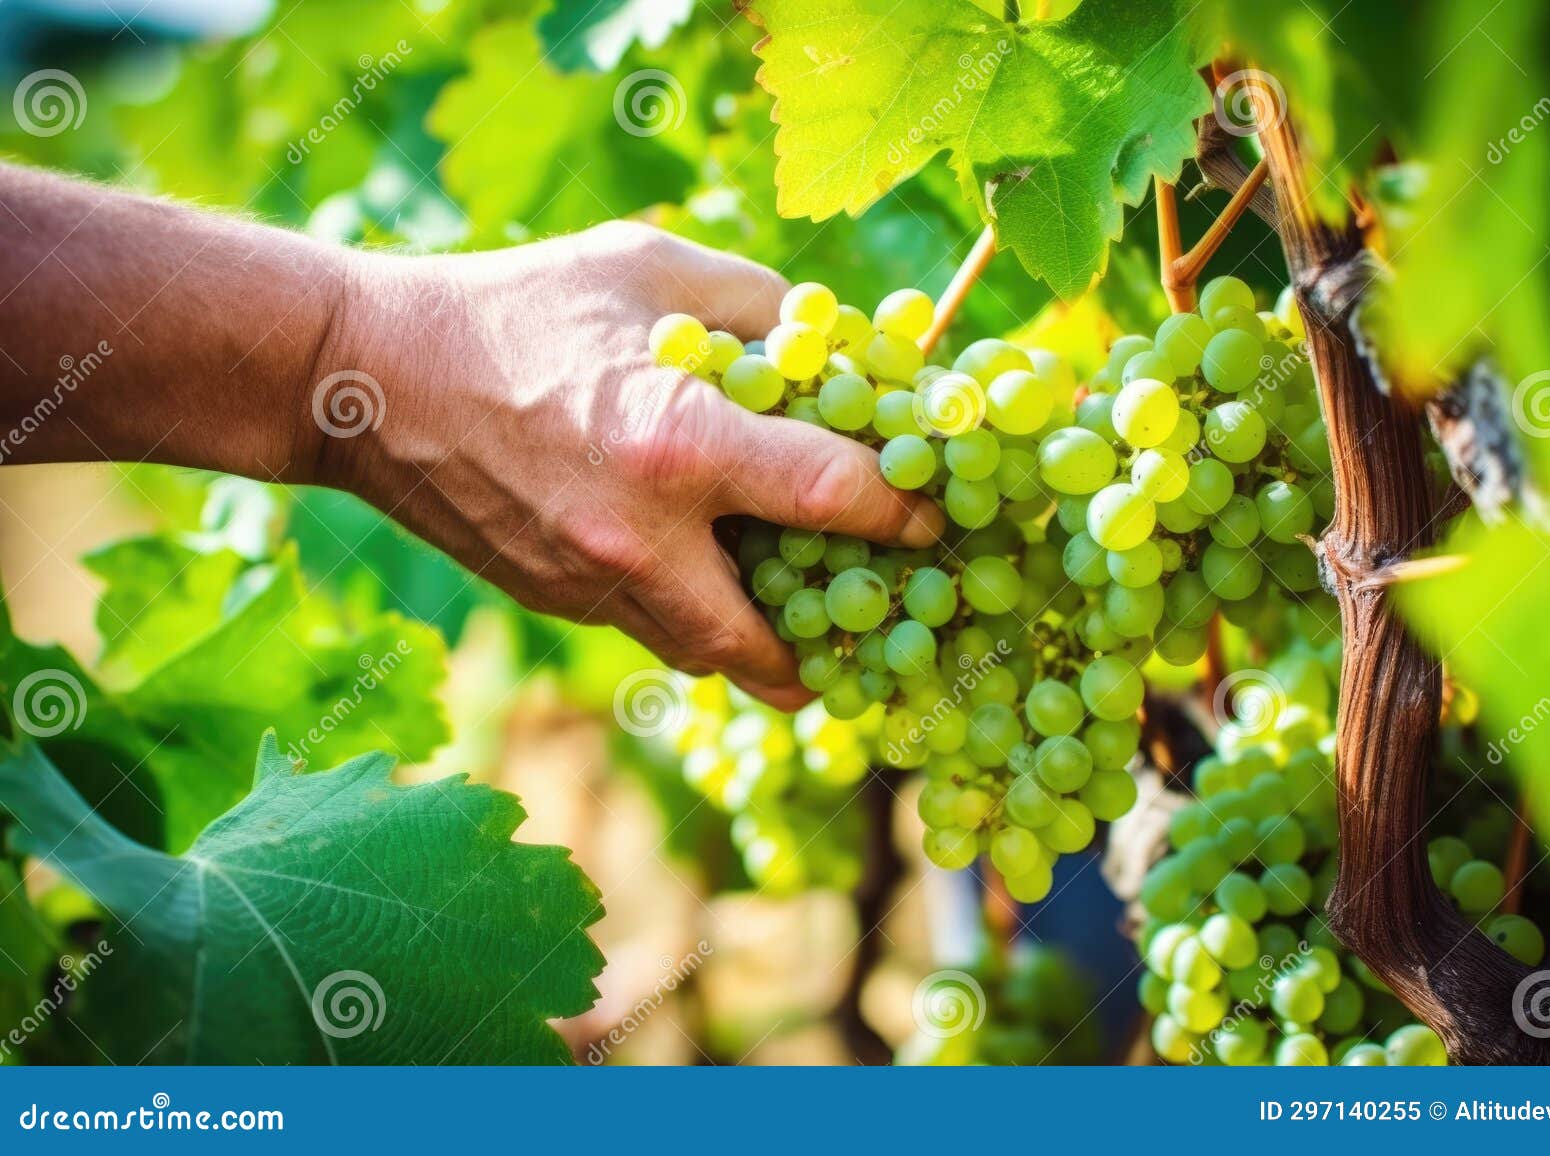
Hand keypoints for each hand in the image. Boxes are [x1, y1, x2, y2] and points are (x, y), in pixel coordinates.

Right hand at [314, 221, 943, 706]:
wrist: (372, 381)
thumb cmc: (518, 307)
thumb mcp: (648, 268)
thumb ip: (761, 305)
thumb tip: (843, 346)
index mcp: (681, 446)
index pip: (839, 499)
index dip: (909, 509)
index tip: (938, 509)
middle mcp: (645, 542)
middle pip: (779, 644)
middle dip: (844, 639)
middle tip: (886, 611)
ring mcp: (595, 587)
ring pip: (715, 657)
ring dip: (774, 648)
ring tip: (818, 615)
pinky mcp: (561, 604)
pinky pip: (658, 632)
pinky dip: (706, 621)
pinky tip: (725, 580)